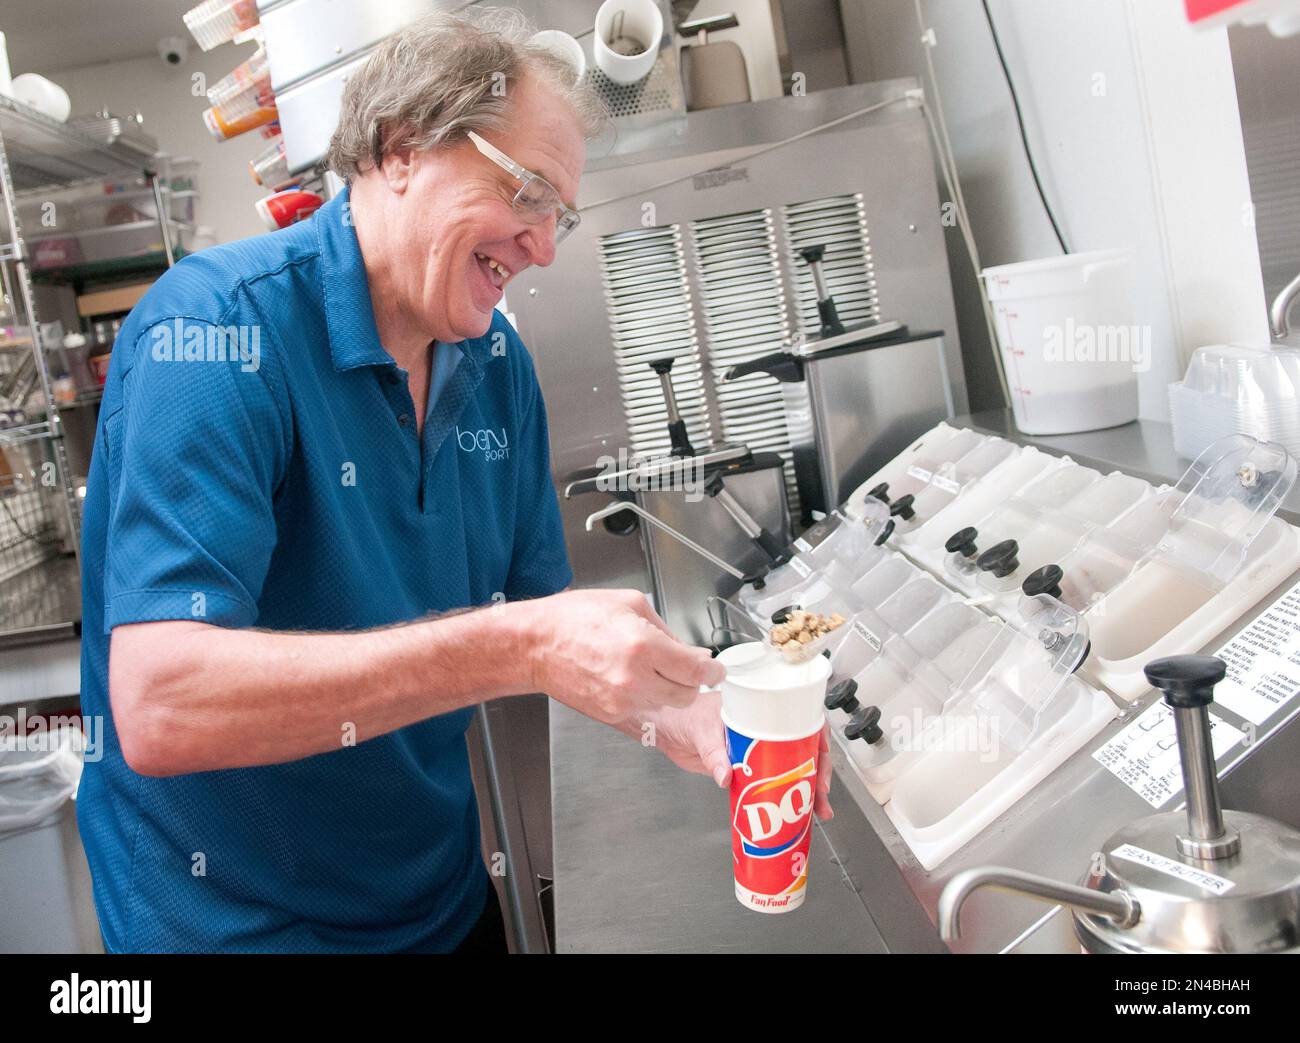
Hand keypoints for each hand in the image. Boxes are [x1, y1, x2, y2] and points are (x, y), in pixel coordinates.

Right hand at [521, 589, 725, 723]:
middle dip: (691, 681)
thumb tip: (693, 652)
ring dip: (666, 687)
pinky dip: (644, 695)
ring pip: (666, 703)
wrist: (535, 645)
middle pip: (687, 694)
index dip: (712, 671)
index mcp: (643, 646)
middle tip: (683, 666)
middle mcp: (634, 679)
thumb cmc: (574, 619)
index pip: (696, 671)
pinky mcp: (610, 714)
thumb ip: (667, 630)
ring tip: (646, 666)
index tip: (715, 669)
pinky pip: (643, 708)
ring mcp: (621, 700)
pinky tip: (627, 676)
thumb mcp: (629, 604)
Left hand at [631, 691, 834, 820]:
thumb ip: (714, 754)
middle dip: (817, 775)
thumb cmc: (683, 716)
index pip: (801, 721)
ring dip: (806, 790)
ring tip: (816, 812)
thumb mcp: (702, 731)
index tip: (821, 764)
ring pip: (791, 767)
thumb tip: (727, 776)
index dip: (817, 742)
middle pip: (803, 749)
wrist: (665, 728)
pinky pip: (771, 779)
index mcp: (760, 709)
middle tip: (821, 798)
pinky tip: (791, 812)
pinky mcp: (747, 766)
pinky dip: (783, 796)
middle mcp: (764, 727)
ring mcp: (758, 748)